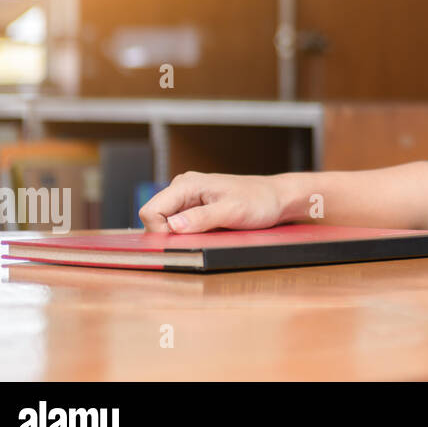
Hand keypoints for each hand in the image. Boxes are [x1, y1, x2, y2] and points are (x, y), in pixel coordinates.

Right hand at [139, 171, 285, 232]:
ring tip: (209, 233)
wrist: (277, 197)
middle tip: (199, 239)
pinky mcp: (195, 207)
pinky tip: (209, 232)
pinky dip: (189, 233)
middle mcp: (182, 188)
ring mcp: (188, 198)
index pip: (150, 212)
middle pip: (155, 219)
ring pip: (166, 224)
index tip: (180, 242)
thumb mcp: (233, 211)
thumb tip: (173, 225)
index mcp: (187, 184)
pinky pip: (180, 224)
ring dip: (181, 235)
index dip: (159, 232)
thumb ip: (202, 218)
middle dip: (169, 235)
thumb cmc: (260, 200)